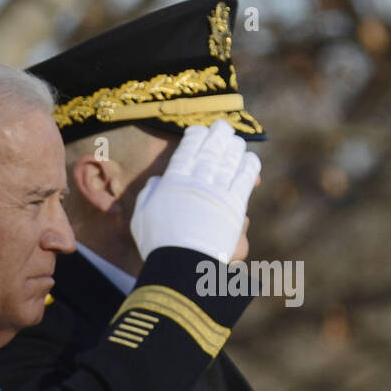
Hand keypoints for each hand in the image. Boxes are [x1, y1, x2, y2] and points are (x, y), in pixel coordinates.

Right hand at [130, 119, 260, 263]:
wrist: (182, 264)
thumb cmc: (157, 244)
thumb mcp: (141, 217)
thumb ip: (149, 194)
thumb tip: (159, 180)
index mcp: (173, 181)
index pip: (186, 150)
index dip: (194, 136)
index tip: (197, 130)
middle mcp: (197, 180)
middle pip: (212, 149)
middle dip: (218, 134)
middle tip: (222, 126)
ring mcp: (219, 191)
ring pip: (231, 160)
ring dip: (235, 147)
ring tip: (236, 142)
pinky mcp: (235, 204)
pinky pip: (245, 179)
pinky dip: (249, 167)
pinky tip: (250, 160)